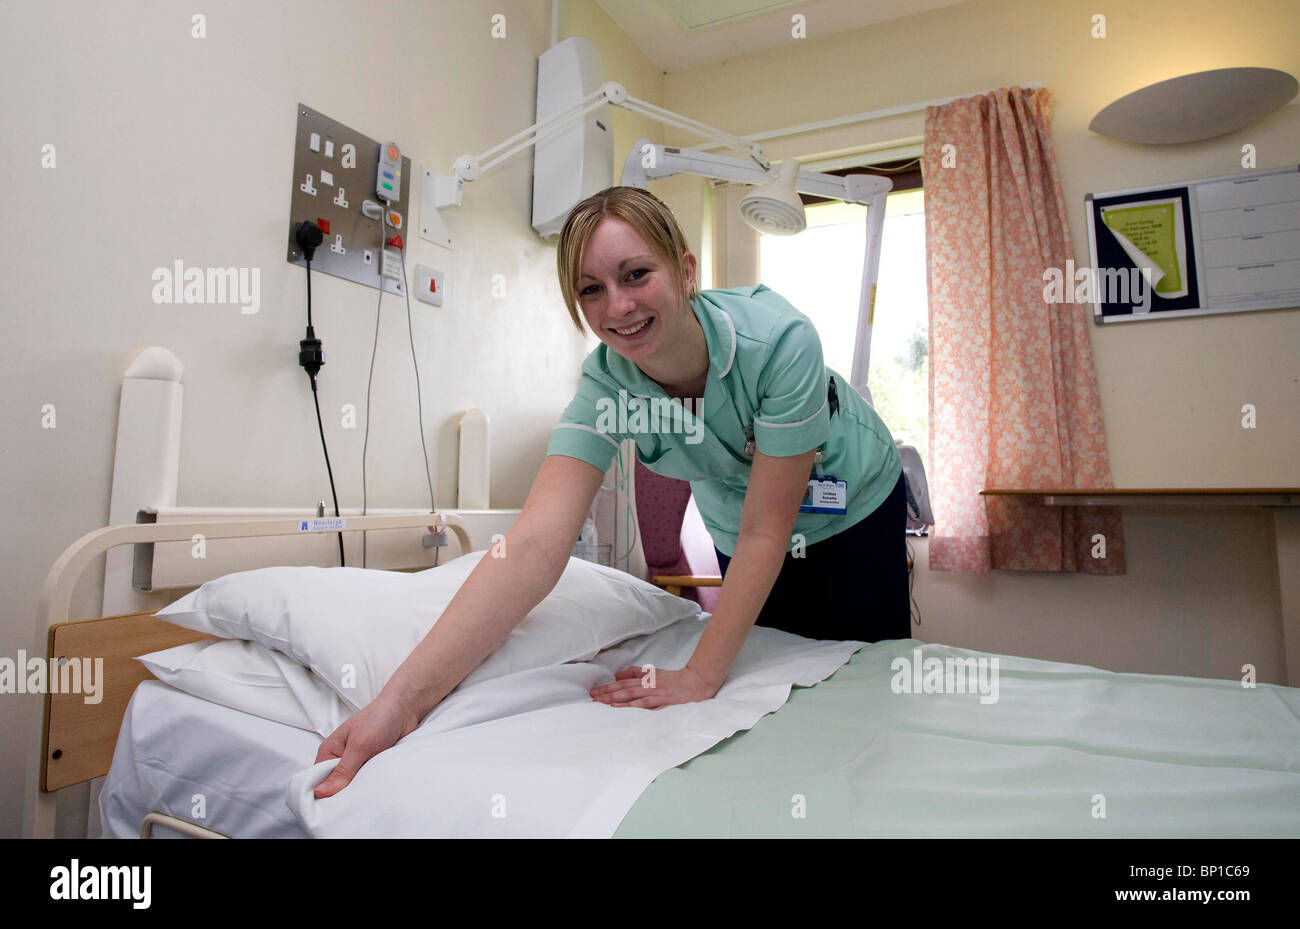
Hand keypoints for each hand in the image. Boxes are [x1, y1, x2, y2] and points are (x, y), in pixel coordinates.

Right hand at [312, 692, 420, 798]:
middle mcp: (340, 758)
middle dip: (343, 795)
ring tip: (364, 798)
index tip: (329, 810)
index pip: (317, 781)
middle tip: (351, 806)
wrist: (405, 710)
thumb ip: (342, 770)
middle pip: (335, 786)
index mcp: (329, 751)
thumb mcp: (359, 746)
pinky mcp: (370, 764)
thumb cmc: (379, 718)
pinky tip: (374, 790)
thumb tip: (320, 792)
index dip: (322, 796)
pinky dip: (370, 785)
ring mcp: (356, 762)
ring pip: (352, 785)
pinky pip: (366, 781)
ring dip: (359, 790)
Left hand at [589, 664, 720, 708]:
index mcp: (646, 679)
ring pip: (634, 698)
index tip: (594, 692)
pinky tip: (626, 712)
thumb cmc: (674, 679)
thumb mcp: (653, 673)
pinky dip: (635, 708)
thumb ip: (636, 674)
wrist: (696, 682)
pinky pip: (647, 707)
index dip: (608, 687)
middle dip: (608, 694)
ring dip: (618, 701)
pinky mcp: (664, 704)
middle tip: (593, 698)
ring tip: (603, 704)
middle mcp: (649, 687)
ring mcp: (657, 696)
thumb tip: (618, 675)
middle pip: (625, 691)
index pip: (623, 684)